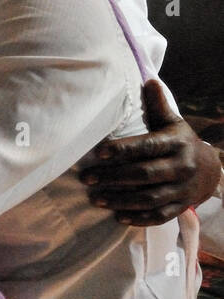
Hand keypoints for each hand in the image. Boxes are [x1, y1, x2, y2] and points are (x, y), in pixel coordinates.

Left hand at [82, 80, 222, 225]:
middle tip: (87, 179)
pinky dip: (140, 218)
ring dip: (121, 200)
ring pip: (150, 197)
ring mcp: (183, 189)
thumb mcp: (172, 123)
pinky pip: (160, 215)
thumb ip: (158, 105)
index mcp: (177, 143)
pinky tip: (118, 217)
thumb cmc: (180, 142)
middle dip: (114, 177)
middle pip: (145, 174)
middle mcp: (182, 166)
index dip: (123, 150)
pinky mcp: (182, 206)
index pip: (147, 146)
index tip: (99, 153)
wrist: (211, 169)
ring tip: (96, 199)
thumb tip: (148, 80)